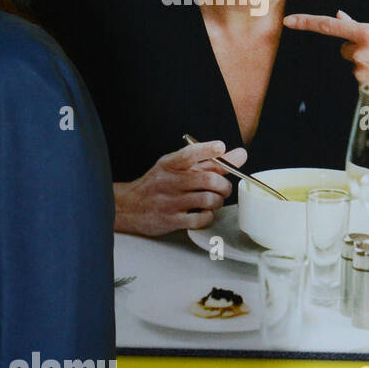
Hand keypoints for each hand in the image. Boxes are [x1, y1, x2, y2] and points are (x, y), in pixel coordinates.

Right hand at [113, 141, 247, 236]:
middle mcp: (168, 181)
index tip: (220, 147)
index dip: (207, 149)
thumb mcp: (176, 168)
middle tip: (222, 188)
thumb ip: (208, 162)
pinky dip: (208, 216)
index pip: (189, 153)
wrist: (128, 207)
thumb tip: (240, 155)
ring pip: (209, 199)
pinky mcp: (170, 220)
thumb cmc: (157, 185)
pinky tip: (202, 213)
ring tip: (212, 201)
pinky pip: (200, 219)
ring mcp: (169, 202)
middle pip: (209, 179)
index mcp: (169, 165)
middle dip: (224, 185)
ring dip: (217, 202)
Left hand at [283, 10, 368, 84]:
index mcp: (368, 35)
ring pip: (354, 67)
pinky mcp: (365, 91)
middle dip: (356, 50)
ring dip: (366, 66)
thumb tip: (339, 15)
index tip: (289, 20)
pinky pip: (361, 82)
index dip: (306, 22)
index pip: (329, 26)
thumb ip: (360, 26)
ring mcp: (361, 73)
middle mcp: (360, 53)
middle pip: (344, 50)